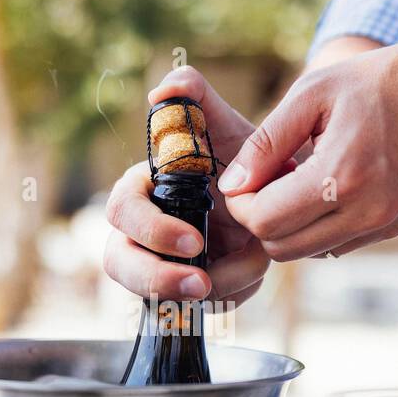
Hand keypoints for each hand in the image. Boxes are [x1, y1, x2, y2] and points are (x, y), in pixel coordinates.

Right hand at [102, 67, 274, 306]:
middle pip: (119, 263)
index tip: (191, 240)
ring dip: (188, 295)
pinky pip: (192, 308)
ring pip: (150, 294)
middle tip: (199, 284)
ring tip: (226, 285)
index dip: (150, 230)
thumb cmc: (241, 157)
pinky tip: (246, 278)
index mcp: (142, 190)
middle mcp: (142, 231)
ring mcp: (162, 263)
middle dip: (154, 278)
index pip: (121, 212)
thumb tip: (165, 88)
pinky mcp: (188, 288)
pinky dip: (223, 297)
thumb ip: (195, 99)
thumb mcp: (224, 125)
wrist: (279, 192)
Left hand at [218, 31, 397, 260]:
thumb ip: (265, 143)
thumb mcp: (312, 94)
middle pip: (280, 247)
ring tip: (295, 179)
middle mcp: (365, 212)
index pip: (264, 221)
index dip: (240, 203)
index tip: (242, 177)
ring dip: (287, 225)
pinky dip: (316, 226)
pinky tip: (323, 187)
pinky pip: (333, 245)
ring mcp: (381, 225)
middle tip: (266, 178)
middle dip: (260, 218)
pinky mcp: (392, 228)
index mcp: (341, 177)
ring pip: (306, 252)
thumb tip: (231, 185)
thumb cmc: (380, 81)